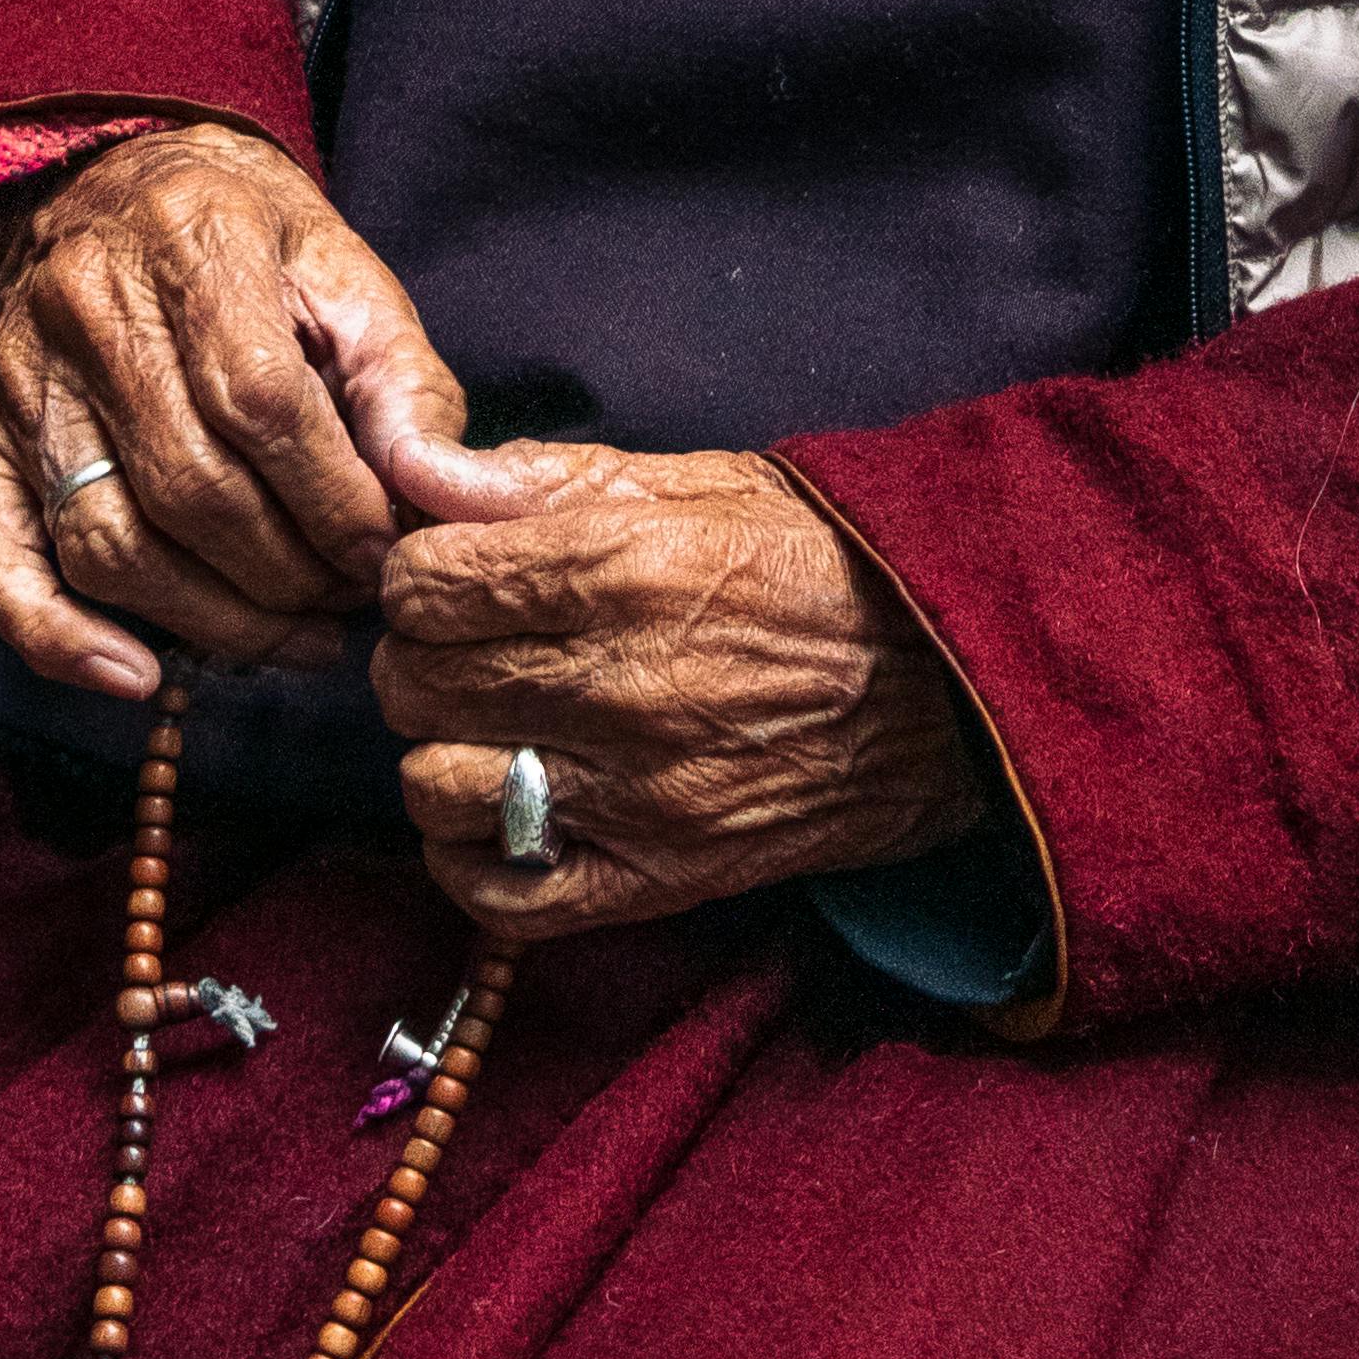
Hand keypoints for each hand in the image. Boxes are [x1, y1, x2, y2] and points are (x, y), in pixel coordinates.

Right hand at [0, 124, 463, 697]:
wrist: (120, 187)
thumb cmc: (254, 242)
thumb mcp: (347, 274)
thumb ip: (402, 381)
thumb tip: (440, 493)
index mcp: (193, 241)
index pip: (260, 403)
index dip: (331, 500)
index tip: (383, 553)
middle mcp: (88, 307)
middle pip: (185, 488)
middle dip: (284, 575)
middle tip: (347, 604)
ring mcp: (21, 378)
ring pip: (104, 541)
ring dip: (209, 621)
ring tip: (291, 639)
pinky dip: (55, 637)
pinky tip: (138, 677)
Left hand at [368, 440, 988, 937]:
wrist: (942, 685)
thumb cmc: (811, 563)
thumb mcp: (694, 481)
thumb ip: (544, 476)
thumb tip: (418, 466)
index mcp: (621, 565)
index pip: (425, 581)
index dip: (422, 571)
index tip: (454, 572)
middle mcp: (615, 682)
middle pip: (416, 680)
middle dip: (424, 654)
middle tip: (472, 644)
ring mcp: (632, 793)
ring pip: (434, 784)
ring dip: (443, 749)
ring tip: (491, 723)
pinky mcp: (654, 879)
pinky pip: (495, 892)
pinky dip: (473, 854)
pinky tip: (504, 806)